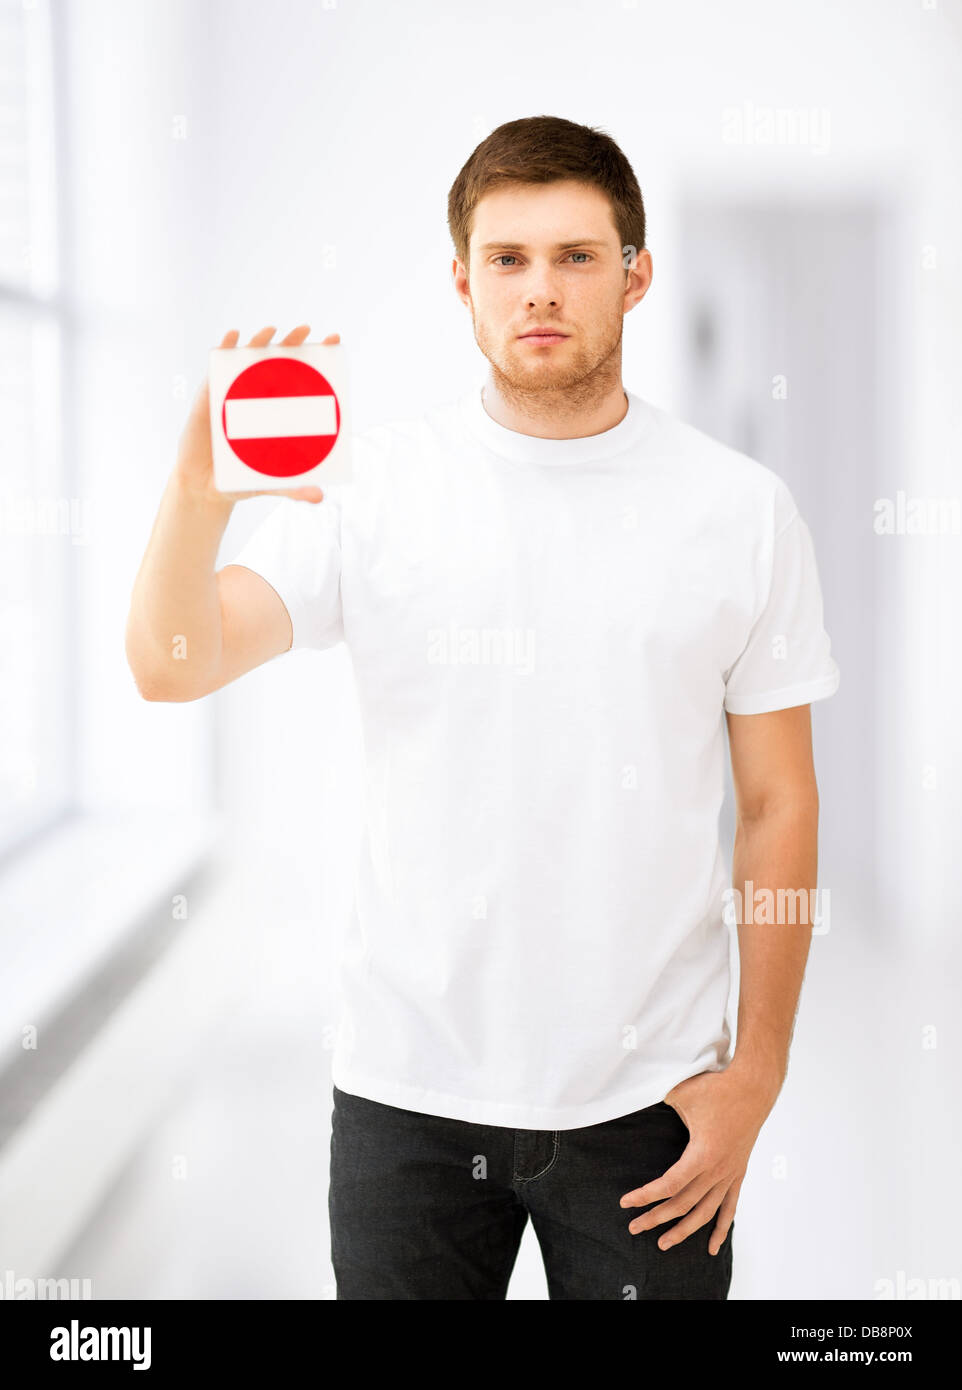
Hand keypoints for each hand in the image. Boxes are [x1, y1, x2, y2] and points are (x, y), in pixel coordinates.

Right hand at [174, 323, 339, 506]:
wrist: (205, 489)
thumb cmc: (242, 480)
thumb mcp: (271, 483)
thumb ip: (294, 488)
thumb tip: (320, 498)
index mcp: (278, 411)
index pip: (302, 377)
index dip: (318, 356)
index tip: (335, 339)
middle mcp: (258, 396)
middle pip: (277, 361)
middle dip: (293, 342)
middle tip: (307, 329)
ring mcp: (234, 393)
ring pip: (248, 359)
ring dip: (259, 341)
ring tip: (272, 330)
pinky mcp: (210, 397)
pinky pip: (218, 369)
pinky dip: (225, 349)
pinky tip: (232, 337)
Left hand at [619, 1066, 778, 1254]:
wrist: (753, 1087)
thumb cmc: (717, 1088)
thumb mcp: (681, 1094)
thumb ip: (659, 1104)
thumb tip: (637, 1102)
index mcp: (702, 1155)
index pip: (669, 1185)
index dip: (645, 1196)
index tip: (626, 1202)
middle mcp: (717, 1170)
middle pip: (683, 1204)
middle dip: (656, 1218)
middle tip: (634, 1227)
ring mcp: (730, 1174)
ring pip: (705, 1212)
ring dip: (684, 1230)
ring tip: (663, 1244)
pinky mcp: (738, 1172)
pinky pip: (729, 1207)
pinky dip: (720, 1228)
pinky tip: (711, 1248)